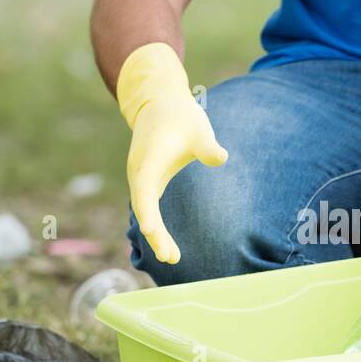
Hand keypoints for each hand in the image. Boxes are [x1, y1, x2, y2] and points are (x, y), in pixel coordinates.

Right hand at [118, 43, 227, 264]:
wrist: (160, 103)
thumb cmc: (180, 116)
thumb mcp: (197, 128)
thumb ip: (207, 145)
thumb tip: (221, 157)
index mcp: (148, 162)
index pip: (144, 194)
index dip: (149, 216)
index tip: (154, 234)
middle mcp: (139, 173)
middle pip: (143, 209)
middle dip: (155, 235)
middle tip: (172, 258)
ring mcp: (141, 178)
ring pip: (144, 210)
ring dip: (155, 234)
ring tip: (172, 257)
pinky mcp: (147, 181)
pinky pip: (148, 207)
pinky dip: (155, 225)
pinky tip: (166, 243)